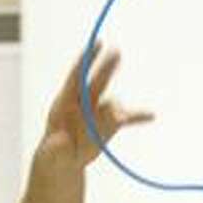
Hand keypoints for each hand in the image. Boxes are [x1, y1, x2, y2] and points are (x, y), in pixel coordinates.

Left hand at [37, 42, 153, 169]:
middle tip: (117, 52)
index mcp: (65, 102)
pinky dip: (138, 117)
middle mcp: (84, 102)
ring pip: (111, 106)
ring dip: (117, 110)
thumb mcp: (52, 153)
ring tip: (120, 119)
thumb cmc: (55, 153)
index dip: (86, 59)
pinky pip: (127, 119)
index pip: (76, 76)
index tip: (98, 43)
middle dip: (106, 68)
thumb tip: (61, 142)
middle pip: (96, 82)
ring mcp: (99, 112)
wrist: (66, 160)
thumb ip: (56, 148)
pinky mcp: (111, 124)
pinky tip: (151, 116)